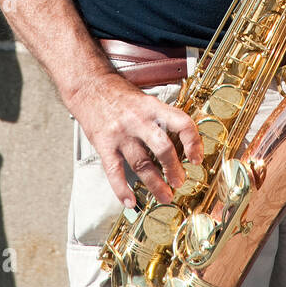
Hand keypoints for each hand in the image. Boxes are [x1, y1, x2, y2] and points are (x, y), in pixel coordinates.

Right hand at [67, 72, 203, 207]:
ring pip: (141, 163)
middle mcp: (138, 120)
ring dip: (155, 183)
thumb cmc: (119, 94)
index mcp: (153, 107)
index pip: (181, 123)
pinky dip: (122, 189)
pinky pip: (114, 171)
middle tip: (179, 182)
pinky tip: (130, 201)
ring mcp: (121, 133)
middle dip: (174, 169)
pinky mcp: (104, 144)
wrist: (89, 85)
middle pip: (162, 148)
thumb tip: (180, 141)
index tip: (196, 158)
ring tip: (164, 196)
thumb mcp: (145, 100)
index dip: (193, 142)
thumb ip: (160, 118)